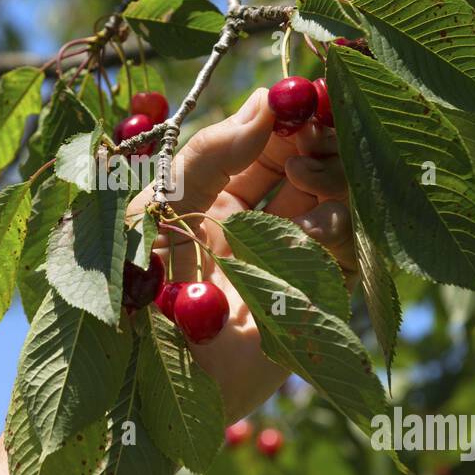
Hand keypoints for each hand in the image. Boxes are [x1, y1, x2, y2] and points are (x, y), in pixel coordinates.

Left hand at [128, 87, 358, 423]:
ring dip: (331, 176)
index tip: (308, 90)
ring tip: (303, 173)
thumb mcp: (158, 202)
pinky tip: (312, 229)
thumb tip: (266, 99)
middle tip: (317, 124)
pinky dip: (341, 230)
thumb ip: (211, 151)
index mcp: (210, 200)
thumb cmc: (127, 289)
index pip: (265, 144)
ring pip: (337, 203)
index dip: (290, 115)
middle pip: (310, 166)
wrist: (135, 384)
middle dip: (320, 138)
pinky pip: (347, 258)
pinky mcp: (308, 308)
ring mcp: (283, 266)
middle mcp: (252, 229)